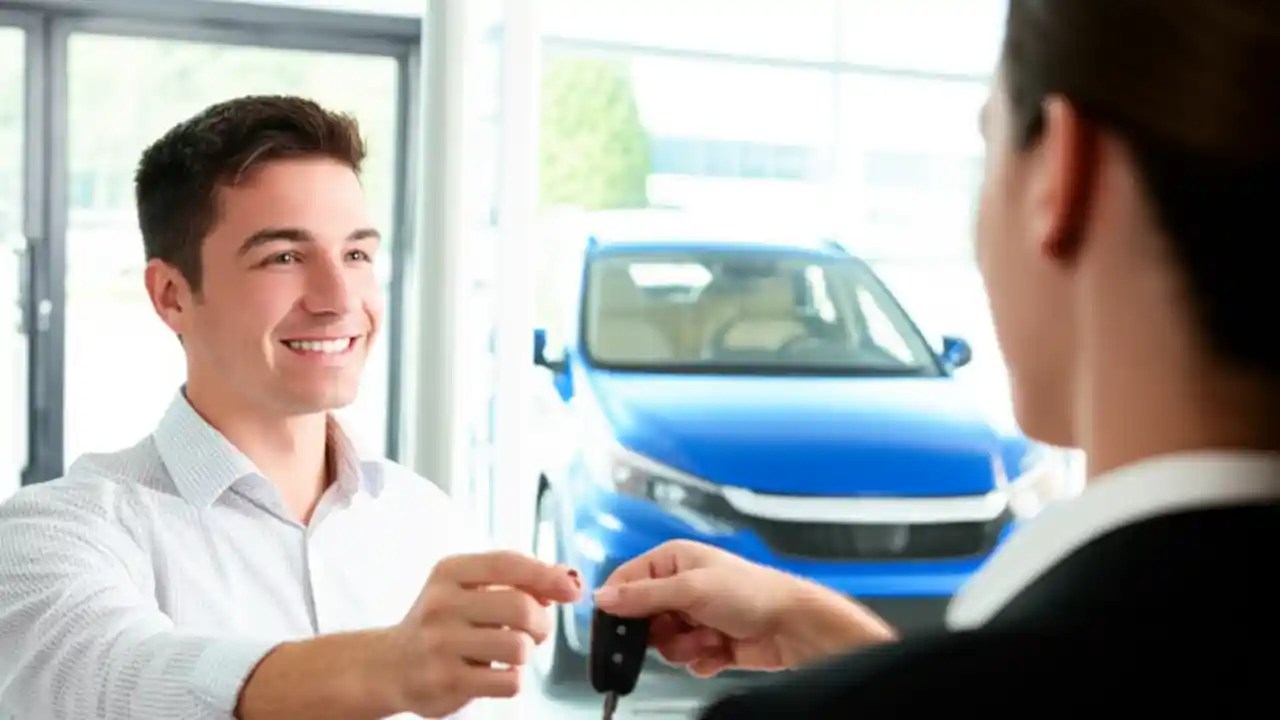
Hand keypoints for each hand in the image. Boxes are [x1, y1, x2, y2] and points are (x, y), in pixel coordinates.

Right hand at [385, 550, 582, 716]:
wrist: (390, 665)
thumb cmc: (442, 622)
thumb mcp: (469, 588)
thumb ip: (516, 581)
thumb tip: (565, 579)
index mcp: (449, 572)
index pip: (506, 563)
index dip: (546, 574)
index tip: (571, 587)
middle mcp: (442, 604)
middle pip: (521, 608)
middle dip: (541, 622)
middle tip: (534, 631)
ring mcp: (442, 644)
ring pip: (518, 646)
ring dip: (525, 652)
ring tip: (510, 652)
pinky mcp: (447, 681)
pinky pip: (509, 680)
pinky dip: (513, 679)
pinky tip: (495, 673)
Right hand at [594, 540, 894, 677]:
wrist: (792, 626)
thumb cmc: (751, 593)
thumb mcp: (690, 589)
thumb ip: (643, 596)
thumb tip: (602, 598)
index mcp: (672, 561)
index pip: (626, 582)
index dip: (618, 606)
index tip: (614, 628)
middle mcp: (680, 587)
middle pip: (642, 619)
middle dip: (661, 632)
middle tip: (678, 628)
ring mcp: (694, 616)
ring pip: (663, 645)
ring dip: (685, 647)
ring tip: (710, 637)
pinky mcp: (708, 643)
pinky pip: (685, 660)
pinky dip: (702, 659)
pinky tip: (722, 648)